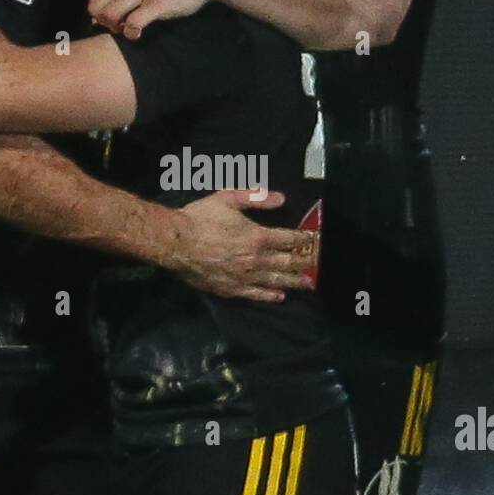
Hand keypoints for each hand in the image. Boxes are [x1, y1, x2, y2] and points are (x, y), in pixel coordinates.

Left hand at [88, 0, 232, 38]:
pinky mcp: (156, 3)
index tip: (115, 20)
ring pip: (110, 16)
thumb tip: (96, 17)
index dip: (100, 15)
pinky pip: (132, 24)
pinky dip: (131, 34)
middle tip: (121, 27)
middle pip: (97, 10)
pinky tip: (138, 34)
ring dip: (117, 29)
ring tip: (129, 29)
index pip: (93, 0)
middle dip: (105, 23)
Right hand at [169, 190, 314, 302]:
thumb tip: (281, 198)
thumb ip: (256, 198)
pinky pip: (256, 294)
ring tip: (308, 284)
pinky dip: (270, 296)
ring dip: (294, 282)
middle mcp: (255, 260)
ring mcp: (244, 277)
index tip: (316, 239)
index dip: (305, 239)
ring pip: (276, 281)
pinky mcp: (231, 289)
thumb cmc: (200, 218)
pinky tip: (280, 296)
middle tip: (318, 265)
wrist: (175, 243)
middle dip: (305, 263)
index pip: (289, 239)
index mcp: (257, 236)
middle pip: (287, 263)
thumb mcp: (228, 198)